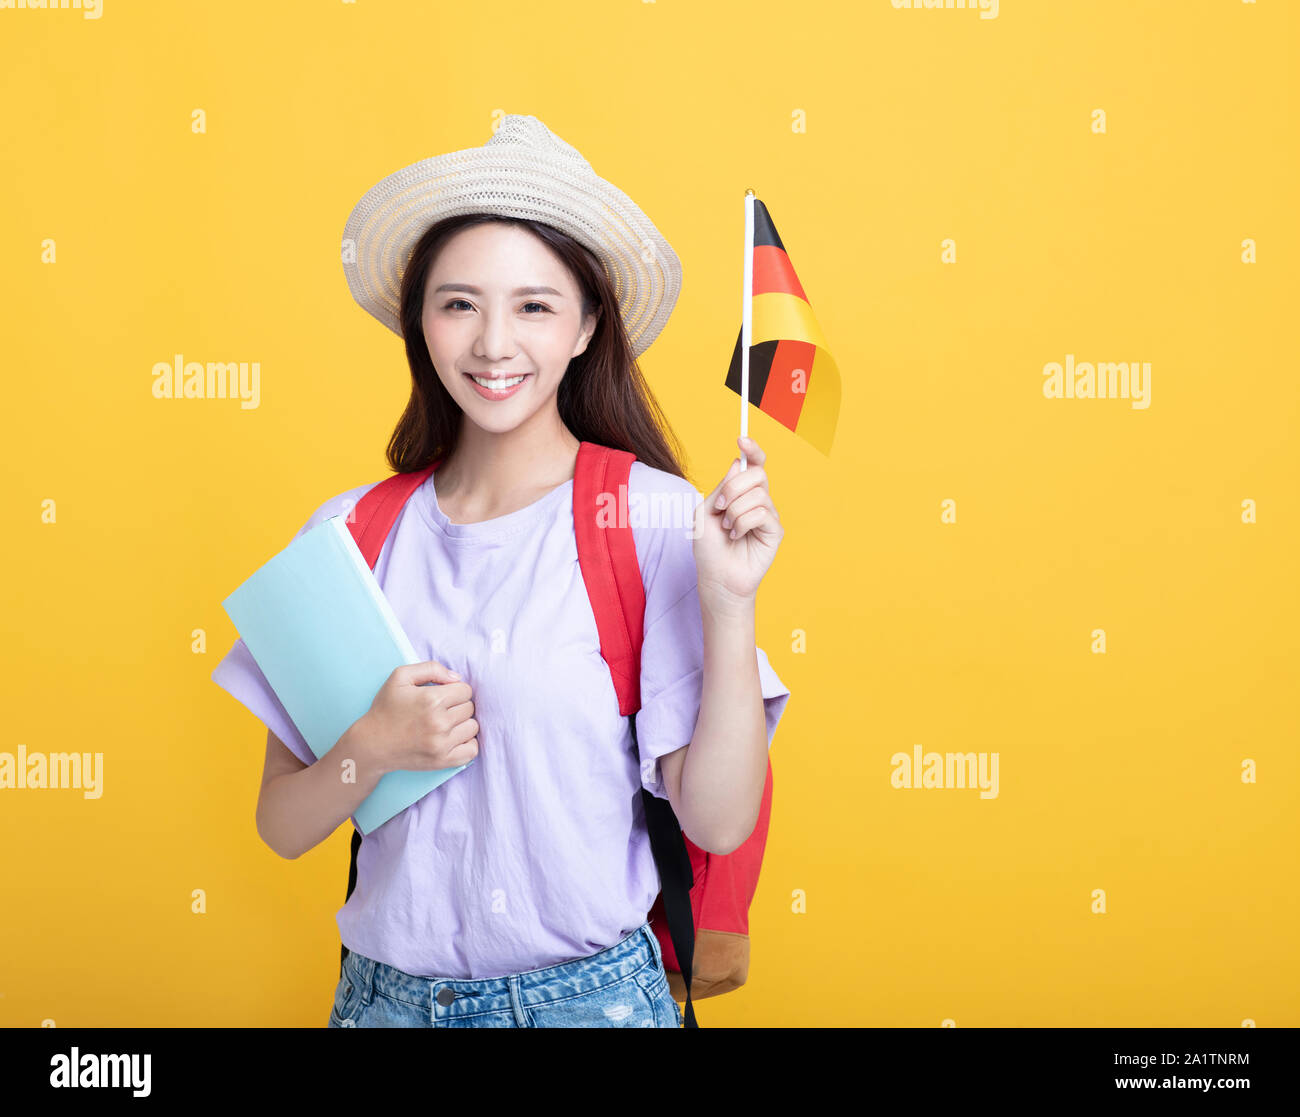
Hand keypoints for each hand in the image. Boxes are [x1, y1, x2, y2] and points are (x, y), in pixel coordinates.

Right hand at [353, 661, 478, 775]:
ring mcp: (442, 744)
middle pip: (470, 708)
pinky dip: (466, 743)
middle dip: (458, 706)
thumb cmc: (386, 708)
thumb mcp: (400, 677)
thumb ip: (431, 668)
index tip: (443, 696)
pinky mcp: (443, 761)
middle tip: (441, 710)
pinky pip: (472, 750)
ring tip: (446, 724)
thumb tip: (457, 678)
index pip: (466, 690)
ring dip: (463, 724)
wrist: (372, 744)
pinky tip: (453, 738)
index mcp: (431, 700)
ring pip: (472, 727)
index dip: (455, 690)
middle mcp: (439, 723)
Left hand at [694, 435, 783, 607]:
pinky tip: (736, 536)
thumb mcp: (705, 511)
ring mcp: (768, 514)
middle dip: (733, 488)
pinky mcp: (775, 530)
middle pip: (757, 473)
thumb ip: (722, 487)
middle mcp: (757, 499)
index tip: (742, 439)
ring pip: (758, 494)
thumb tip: (740, 465)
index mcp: (741, 491)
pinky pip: (761, 513)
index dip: (752, 449)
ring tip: (728, 529)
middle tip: (719, 508)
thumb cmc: (709, 546)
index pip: (753, 463)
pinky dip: (743, 524)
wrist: (716, 577)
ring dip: (734, 512)